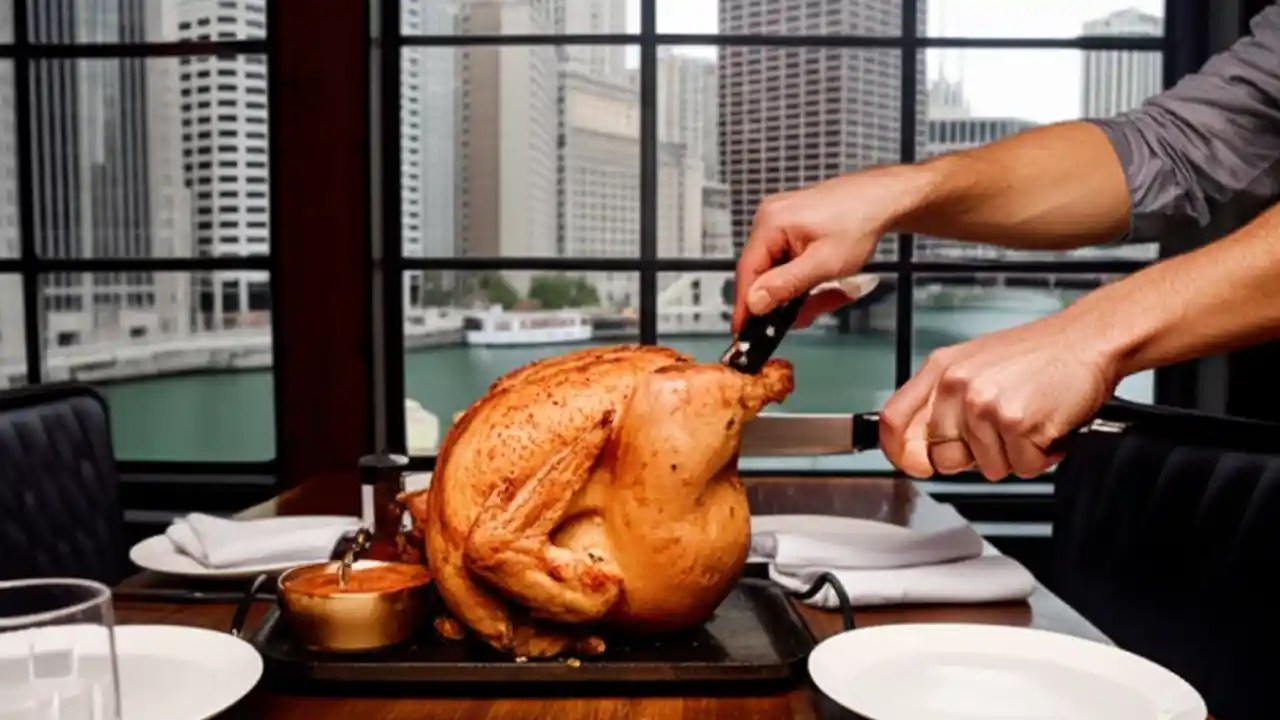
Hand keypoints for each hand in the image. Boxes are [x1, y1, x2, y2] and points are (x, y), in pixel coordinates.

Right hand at [733, 170, 912, 332]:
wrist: (885, 199)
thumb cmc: (860, 222)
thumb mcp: (824, 264)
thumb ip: (786, 285)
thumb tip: (754, 303)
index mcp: (771, 223)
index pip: (748, 271)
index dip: (746, 306)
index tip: (744, 332)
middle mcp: (770, 219)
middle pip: (764, 273)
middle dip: (787, 299)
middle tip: (809, 316)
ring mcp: (781, 222)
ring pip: (780, 271)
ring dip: (802, 290)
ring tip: (833, 296)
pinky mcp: (794, 227)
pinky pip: (790, 261)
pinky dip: (806, 277)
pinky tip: (828, 283)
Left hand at [879, 312, 1121, 479]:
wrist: (1088, 340)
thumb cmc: (1040, 354)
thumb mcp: (976, 364)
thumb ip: (944, 401)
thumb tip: (922, 448)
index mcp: (941, 370)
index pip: (894, 421)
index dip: (900, 453)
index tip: (915, 465)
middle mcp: (957, 386)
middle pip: (943, 458)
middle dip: (976, 457)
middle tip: (1002, 432)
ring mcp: (985, 405)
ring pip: (988, 467)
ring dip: (1016, 454)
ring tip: (1030, 420)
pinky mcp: (1017, 423)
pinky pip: (1023, 467)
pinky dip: (1042, 456)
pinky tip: (1047, 426)